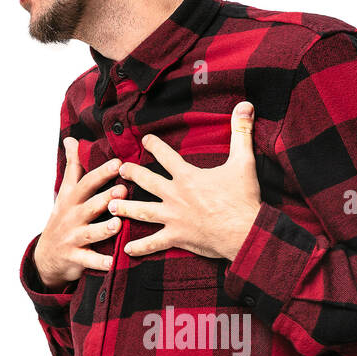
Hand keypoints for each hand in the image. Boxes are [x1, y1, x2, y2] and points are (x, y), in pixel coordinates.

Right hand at [32, 136, 130, 289]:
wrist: (47, 256)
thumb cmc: (63, 218)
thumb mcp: (65, 192)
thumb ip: (73, 167)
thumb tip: (71, 139)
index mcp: (72, 199)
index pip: (86, 182)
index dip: (101, 173)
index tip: (118, 163)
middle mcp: (72, 216)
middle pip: (90, 205)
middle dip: (106, 198)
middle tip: (123, 191)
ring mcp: (72, 237)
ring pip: (90, 232)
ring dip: (104, 229)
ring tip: (117, 224)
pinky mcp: (75, 257)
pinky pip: (88, 260)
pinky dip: (100, 262)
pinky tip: (112, 262)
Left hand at [108, 101, 261, 261]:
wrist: (244, 231)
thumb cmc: (243, 198)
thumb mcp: (244, 162)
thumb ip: (241, 132)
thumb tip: (246, 105)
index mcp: (187, 176)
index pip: (165, 155)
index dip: (153, 145)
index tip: (144, 140)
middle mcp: (174, 195)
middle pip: (146, 181)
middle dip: (131, 174)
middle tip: (118, 170)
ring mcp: (172, 217)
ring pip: (142, 211)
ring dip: (125, 208)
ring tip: (111, 205)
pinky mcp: (176, 237)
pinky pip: (153, 243)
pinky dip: (140, 247)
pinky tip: (126, 249)